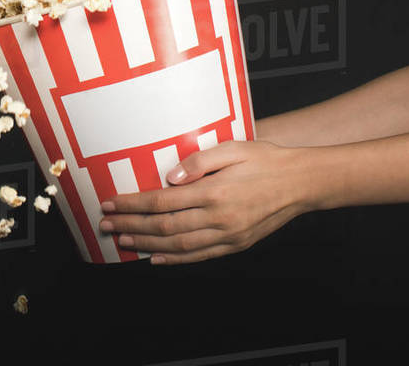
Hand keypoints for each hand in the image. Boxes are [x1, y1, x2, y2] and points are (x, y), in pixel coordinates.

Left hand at [99, 140, 315, 263]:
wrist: (301, 182)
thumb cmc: (265, 160)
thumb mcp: (231, 148)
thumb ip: (197, 162)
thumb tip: (168, 178)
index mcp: (214, 192)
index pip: (161, 201)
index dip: (132, 204)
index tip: (110, 204)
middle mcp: (219, 218)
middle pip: (164, 227)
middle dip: (131, 226)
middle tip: (106, 226)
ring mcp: (228, 235)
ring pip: (179, 246)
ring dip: (147, 245)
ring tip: (124, 241)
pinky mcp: (236, 244)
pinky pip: (200, 256)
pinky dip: (175, 260)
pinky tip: (156, 258)